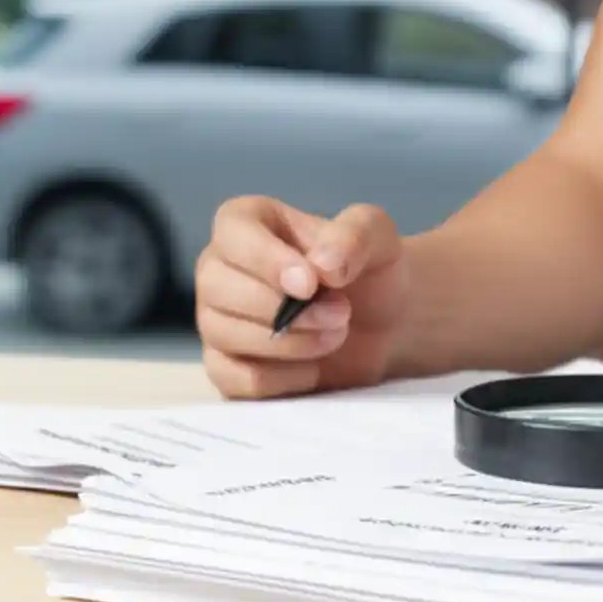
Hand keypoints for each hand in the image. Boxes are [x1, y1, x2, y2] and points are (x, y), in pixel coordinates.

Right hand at [195, 196, 409, 398]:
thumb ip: (353, 236)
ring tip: (335, 336)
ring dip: (288, 343)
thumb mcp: (377, 237)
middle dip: (285, 309)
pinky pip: (232, 378)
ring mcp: (217, 319)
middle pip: (217, 286)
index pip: (232, 231)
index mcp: (249, 222)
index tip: (310, 284)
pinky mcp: (226, 367)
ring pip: (223, 333)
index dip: (266, 259)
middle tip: (340, 313)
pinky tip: (313, 369)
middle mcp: (220, 267)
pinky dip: (279, 379)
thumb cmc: (370, 270)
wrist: (385, 325)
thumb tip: (322, 265)